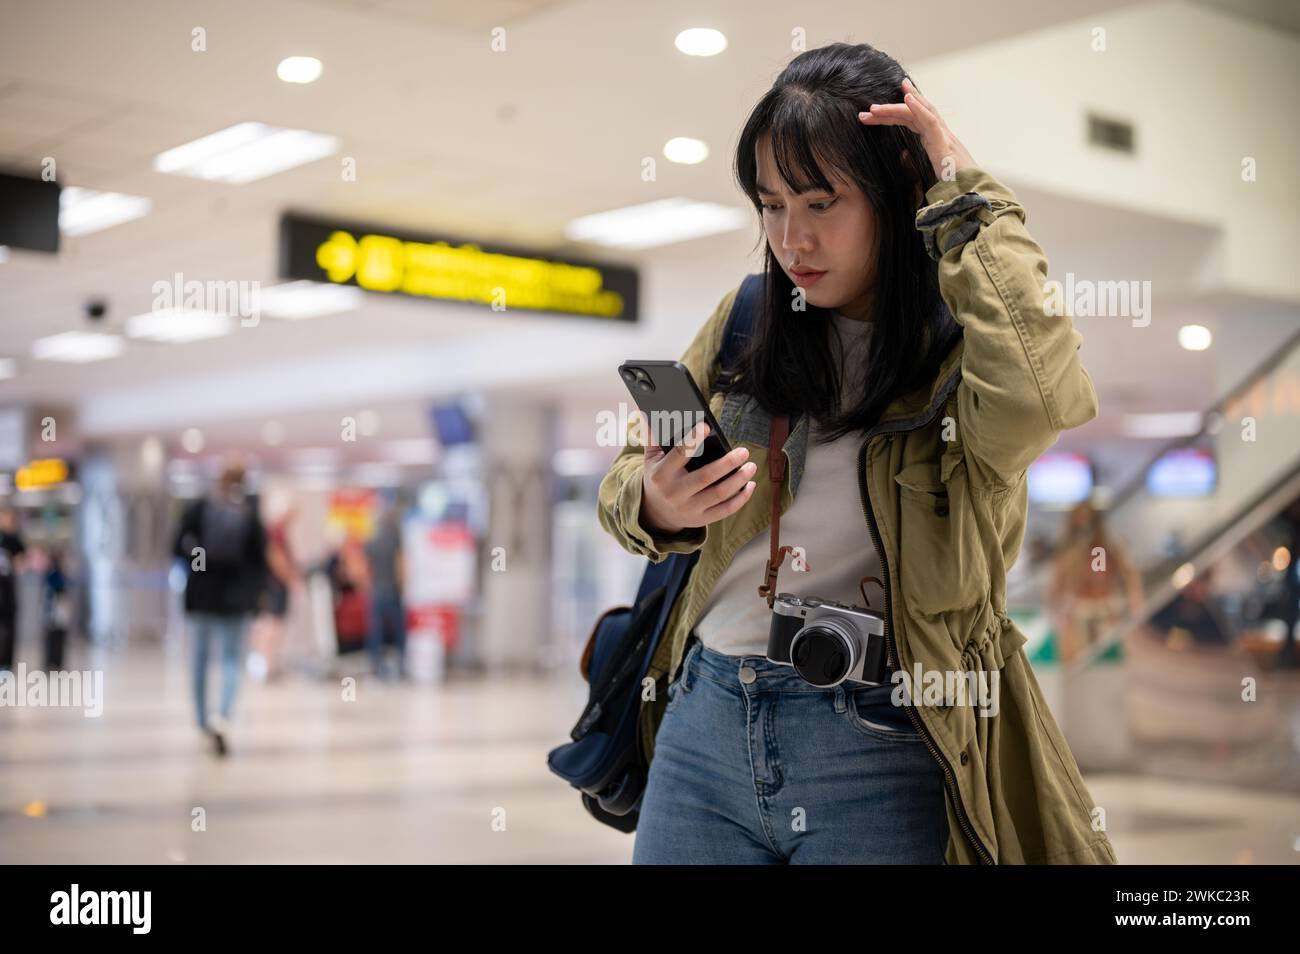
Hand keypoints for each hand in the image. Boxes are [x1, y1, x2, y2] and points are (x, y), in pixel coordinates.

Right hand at [640, 420, 756, 534]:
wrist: (656, 513)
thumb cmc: (658, 478)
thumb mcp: (651, 459)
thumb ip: (652, 437)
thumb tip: (649, 411)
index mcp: (662, 474)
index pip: (678, 455)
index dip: (692, 440)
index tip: (707, 427)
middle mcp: (675, 493)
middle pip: (706, 477)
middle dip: (728, 463)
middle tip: (744, 451)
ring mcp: (689, 508)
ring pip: (719, 494)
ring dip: (739, 480)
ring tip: (751, 466)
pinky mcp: (701, 519)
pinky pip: (725, 510)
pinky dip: (741, 498)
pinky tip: (750, 485)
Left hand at [858, 78, 974, 182]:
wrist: (972, 195)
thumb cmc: (953, 188)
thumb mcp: (927, 177)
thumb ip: (915, 166)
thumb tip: (902, 155)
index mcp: (934, 142)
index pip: (911, 122)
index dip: (895, 114)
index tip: (876, 111)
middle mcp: (939, 135)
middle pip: (912, 115)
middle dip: (890, 110)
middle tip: (868, 109)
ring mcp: (943, 136)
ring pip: (918, 113)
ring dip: (897, 107)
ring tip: (876, 106)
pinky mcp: (945, 142)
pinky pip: (931, 120)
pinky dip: (919, 107)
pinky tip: (907, 98)